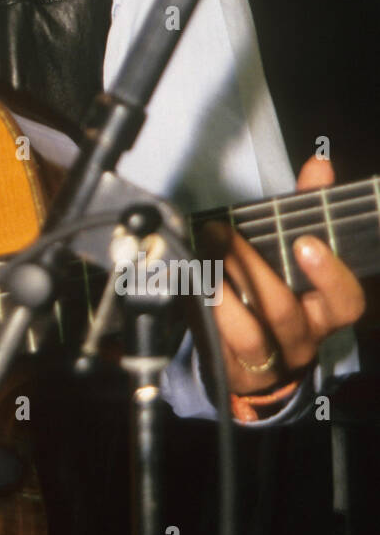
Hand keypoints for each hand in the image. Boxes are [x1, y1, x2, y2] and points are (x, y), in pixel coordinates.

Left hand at [202, 157, 364, 396]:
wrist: (263, 360)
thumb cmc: (285, 291)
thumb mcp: (300, 252)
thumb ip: (311, 209)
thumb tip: (320, 164)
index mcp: (327, 311)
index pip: (346, 301)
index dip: (329, 274)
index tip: (305, 242)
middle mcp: (303, 337)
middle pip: (282, 309)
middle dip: (250, 268)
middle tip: (222, 233)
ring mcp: (269, 359)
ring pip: (248, 335)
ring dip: (220, 294)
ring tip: (201, 260)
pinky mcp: (234, 370)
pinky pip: (216, 346)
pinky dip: (200, 312)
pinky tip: (188, 284)